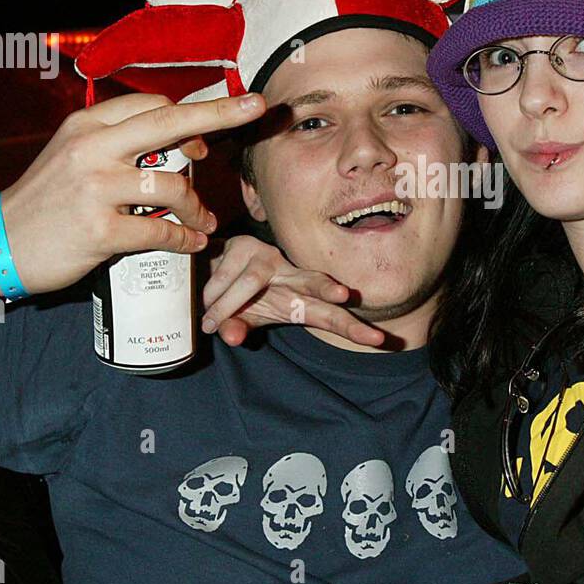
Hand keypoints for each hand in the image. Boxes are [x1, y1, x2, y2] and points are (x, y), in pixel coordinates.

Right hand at [0, 92, 265, 294]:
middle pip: (170, 122)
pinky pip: (160, 231)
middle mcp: (92, 148)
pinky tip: (191, 243)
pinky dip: (183, 238)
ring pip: (172, 185)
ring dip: (198, 205)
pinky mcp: (99, 230)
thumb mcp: (71, 155)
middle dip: (220, 114)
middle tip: (259, 109)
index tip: (211, 129)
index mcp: (87, 125)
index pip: (152, 105)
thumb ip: (116, 144)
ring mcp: (95, 189)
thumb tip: (178, 146)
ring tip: (204, 220)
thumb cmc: (44, 201)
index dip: (190, 115)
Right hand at [201, 236, 385, 347]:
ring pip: (255, 279)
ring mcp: (268, 257)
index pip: (329, 316)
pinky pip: (230, 273)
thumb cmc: (236, 299)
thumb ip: (240, 328)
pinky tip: (205, 298)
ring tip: (210, 321)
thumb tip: (232, 337)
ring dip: (230, 303)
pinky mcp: (244, 244)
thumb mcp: (240, 320)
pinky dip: (214, 291)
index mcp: (297, 301)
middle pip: (312, 280)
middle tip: (341, 294)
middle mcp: (289, 276)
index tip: (377, 338)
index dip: (351, 327)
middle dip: (326, 287)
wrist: (208, 269)